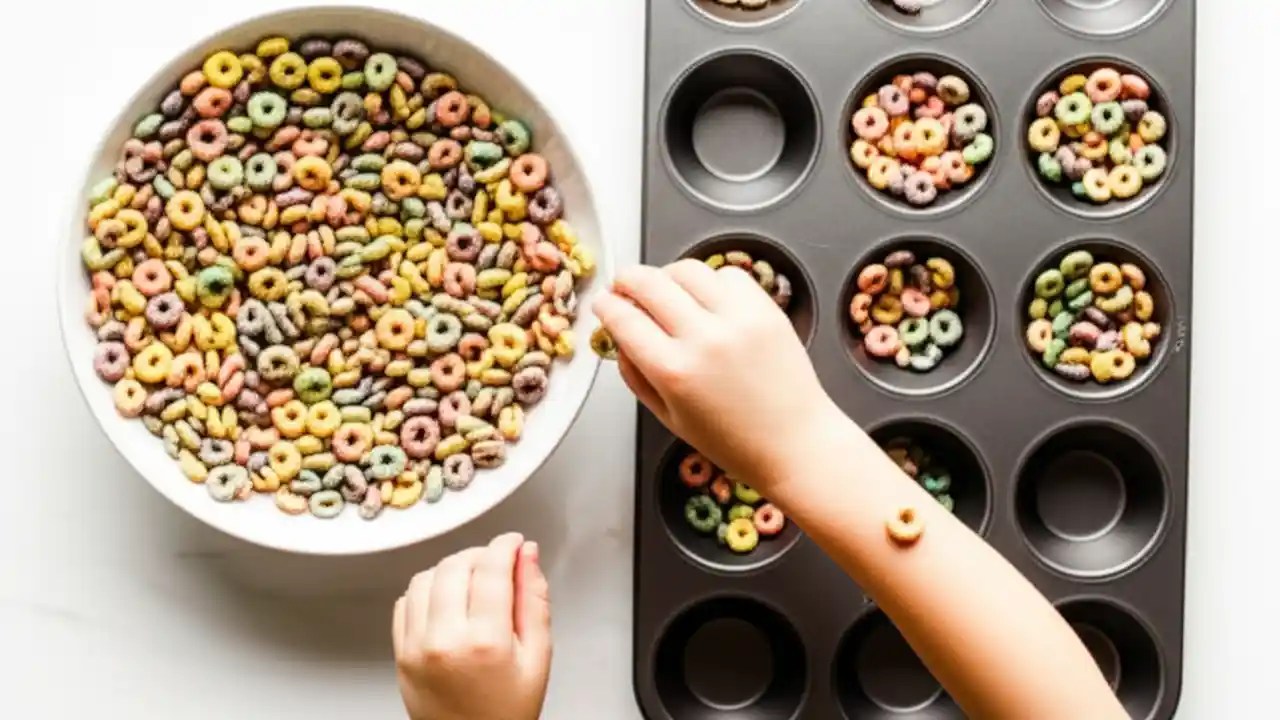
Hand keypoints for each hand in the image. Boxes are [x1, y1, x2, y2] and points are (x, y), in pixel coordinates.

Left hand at [393, 533, 551, 719]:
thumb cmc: (507, 711)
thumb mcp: (538, 657)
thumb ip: (534, 600)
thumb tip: (527, 556)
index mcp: (485, 641)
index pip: (490, 568)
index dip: (504, 546)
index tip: (514, 543)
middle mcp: (444, 639)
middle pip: (455, 566)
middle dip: (480, 554)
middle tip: (498, 563)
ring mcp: (416, 646)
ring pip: (426, 577)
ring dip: (451, 569)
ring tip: (472, 581)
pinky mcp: (400, 653)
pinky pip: (406, 601)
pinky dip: (427, 590)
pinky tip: (447, 600)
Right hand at [593, 260, 842, 494]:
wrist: (794, 442)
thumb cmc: (732, 441)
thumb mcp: (668, 418)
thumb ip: (635, 375)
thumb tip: (617, 337)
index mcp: (674, 372)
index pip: (624, 319)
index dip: (606, 306)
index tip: (603, 303)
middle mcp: (704, 338)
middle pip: (649, 282)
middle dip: (627, 279)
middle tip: (624, 286)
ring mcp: (738, 319)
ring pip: (687, 269)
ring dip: (667, 274)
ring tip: (666, 291)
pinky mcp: (766, 309)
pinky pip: (727, 274)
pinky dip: (710, 281)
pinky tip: (708, 300)